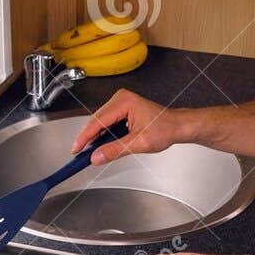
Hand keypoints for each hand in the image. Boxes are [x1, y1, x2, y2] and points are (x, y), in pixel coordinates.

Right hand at [71, 89, 186, 165]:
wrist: (177, 126)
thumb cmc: (165, 129)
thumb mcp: (139, 143)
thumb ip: (115, 150)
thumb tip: (97, 156)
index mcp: (125, 102)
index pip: (98, 121)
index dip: (85, 137)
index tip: (76, 149)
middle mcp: (121, 98)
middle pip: (96, 120)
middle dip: (88, 137)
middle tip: (80, 153)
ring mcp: (121, 102)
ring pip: (100, 121)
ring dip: (95, 136)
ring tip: (90, 150)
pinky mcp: (122, 107)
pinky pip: (107, 121)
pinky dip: (103, 133)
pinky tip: (101, 143)